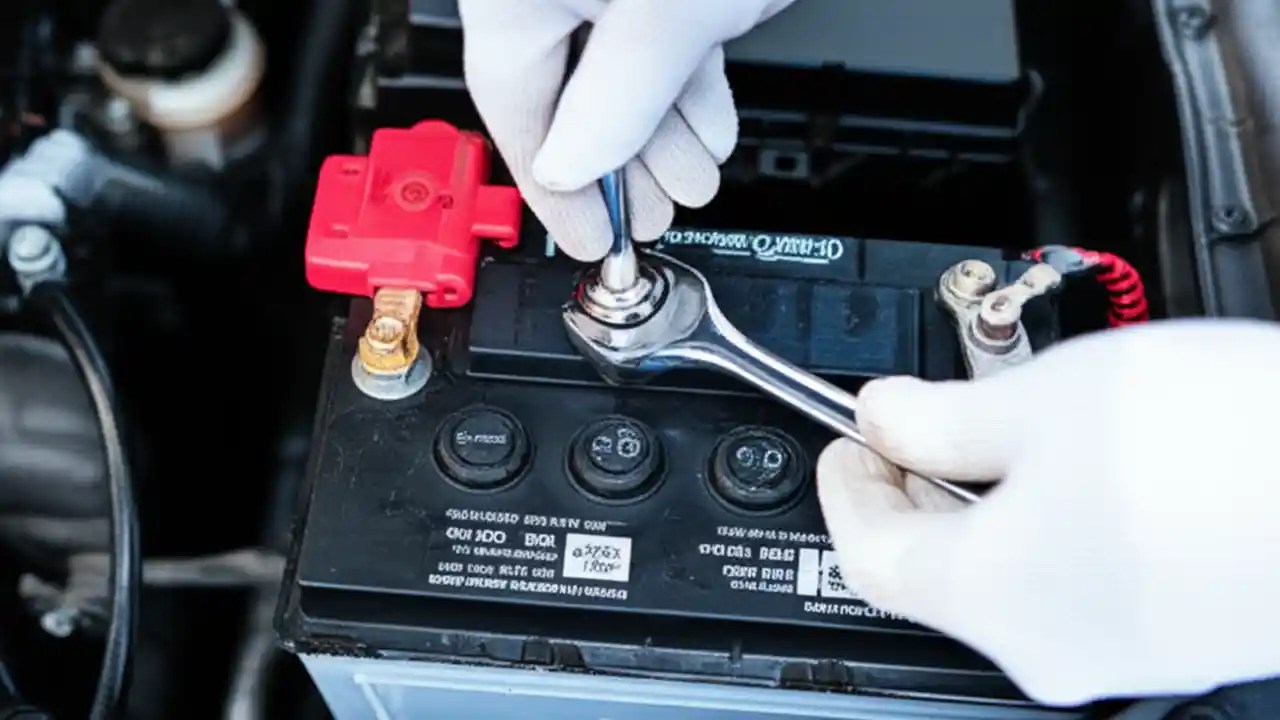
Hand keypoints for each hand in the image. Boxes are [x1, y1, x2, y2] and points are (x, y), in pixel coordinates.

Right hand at [458, 0, 796, 259]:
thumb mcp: (669, 11)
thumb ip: (618, 95)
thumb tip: (571, 169)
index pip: (510, 102)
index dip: (550, 186)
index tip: (582, 237)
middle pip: (564, 91)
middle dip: (619, 167)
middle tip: (646, 219)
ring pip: (617, 69)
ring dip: (661, 137)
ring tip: (689, 180)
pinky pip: (657, 36)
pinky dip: (683, 89)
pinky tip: (707, 128)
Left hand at [816, 319, 1279, 705]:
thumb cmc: (1229, 448)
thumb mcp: (1045, 400)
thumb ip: (943, 418)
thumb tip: (888, 417)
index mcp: (992, 595)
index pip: (868, 554)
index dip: (844, 489)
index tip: (846, 440)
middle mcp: (1050, 646)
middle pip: (935, 573)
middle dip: (912, 492)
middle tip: (910, 427)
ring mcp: (1122, 652)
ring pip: (1008, 579)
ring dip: (982, 507)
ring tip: (1000, 433)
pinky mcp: (1179, 636)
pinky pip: (1078, 585)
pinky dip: (1050, 528)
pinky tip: (1079, 471)